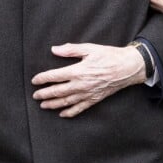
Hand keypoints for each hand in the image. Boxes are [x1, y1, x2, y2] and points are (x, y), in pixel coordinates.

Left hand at [31, 43, 145, 117]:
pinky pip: (79, 108)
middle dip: (44, 94)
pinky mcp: (94, 99)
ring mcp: (87, 94)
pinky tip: (62, 114)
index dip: (42, 78)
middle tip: (35, 95)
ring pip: (65, 102)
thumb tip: (54, 49)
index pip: (54, 76)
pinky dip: (69, 112)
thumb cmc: (109, 56)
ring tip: (43, 105)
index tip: (35, 80)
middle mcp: (80, 84)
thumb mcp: (90, 48)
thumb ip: (71, 50)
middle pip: (57, 91)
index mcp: (77, 71)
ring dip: (52, 104)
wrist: (127, 67)